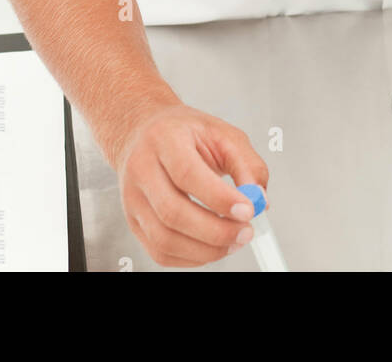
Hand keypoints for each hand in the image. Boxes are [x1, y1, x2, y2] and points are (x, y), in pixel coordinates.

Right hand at [116, 98, 268, 267]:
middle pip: (172, 212)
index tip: (248, 211)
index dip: (219, 197)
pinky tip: (211, 247)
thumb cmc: (185, 133)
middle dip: (216, 231)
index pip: (187, 173)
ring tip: (233, 241)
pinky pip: (160, 252)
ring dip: (206, 250)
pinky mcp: (133, 221)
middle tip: (245, 232)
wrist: (144, 132)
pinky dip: (191, 258)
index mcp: (164, 138)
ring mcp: (132, 198)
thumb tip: (260, 200)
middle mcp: (141, 168)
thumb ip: (247, 164)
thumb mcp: (222, 133)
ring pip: (164, 239)